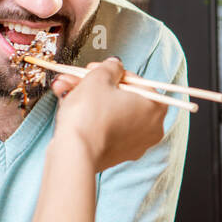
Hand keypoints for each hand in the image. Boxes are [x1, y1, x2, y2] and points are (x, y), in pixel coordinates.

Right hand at [52, 58, 166, 171]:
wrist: (74, 153)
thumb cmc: (90, 115)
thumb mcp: (99, 78)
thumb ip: (111, 67)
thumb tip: (116, 65)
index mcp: (156, 108)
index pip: (135, 81)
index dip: (111, 71)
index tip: (94, 69)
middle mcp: (151, 129)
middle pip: (121, 98)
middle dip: (95, 85)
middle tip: (78, 78)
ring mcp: (135, 144)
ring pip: (110, 112)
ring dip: (87, 98)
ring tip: (65, 89)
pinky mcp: (116, 155)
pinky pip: (105, 128)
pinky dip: (89, 117)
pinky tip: (69, 106)